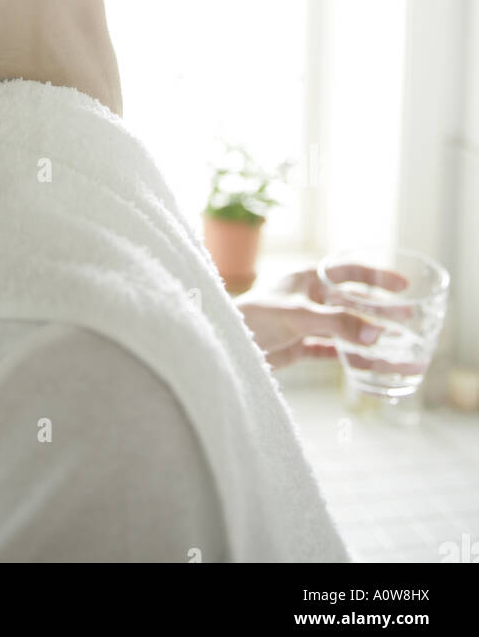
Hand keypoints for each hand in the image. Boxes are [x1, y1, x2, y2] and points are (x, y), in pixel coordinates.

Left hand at [236, 263, 410, 368]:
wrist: (227, 344)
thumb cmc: (255, 318)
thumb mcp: (299, 316)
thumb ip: (338, 324)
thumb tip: (378, 334)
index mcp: (307, 278)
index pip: (349, 271)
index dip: (377, 275)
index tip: (403, 284)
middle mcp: (309, 297)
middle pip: (353, 301)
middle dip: (381, 310)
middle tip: (409, 319)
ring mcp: (306, 322)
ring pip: (346, 328)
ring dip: (370, 336)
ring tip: (398, 346)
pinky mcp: (300, 345)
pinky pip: (332, 350)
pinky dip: (352, 357)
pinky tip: (372, 366)